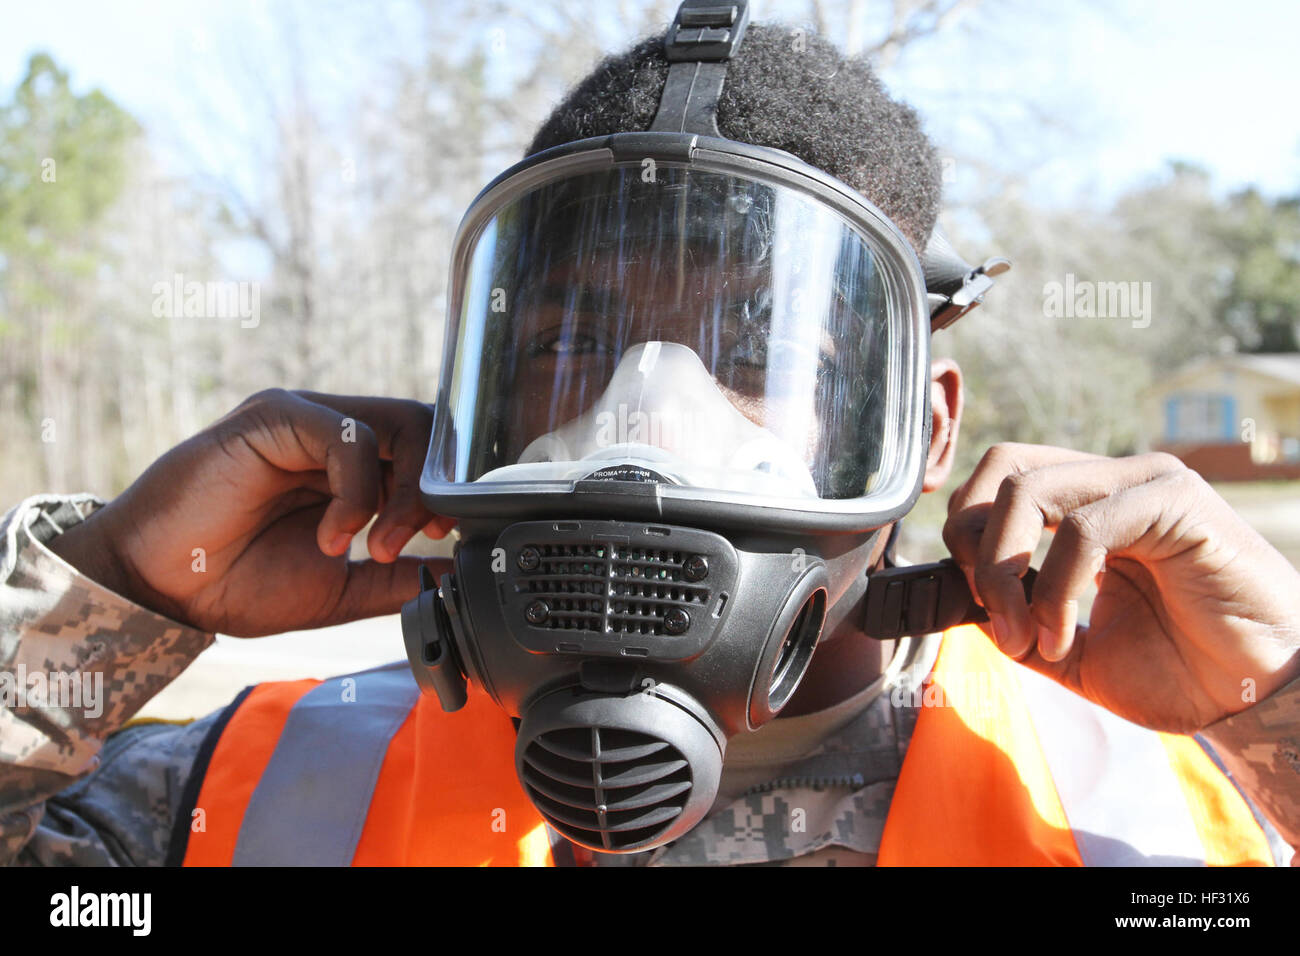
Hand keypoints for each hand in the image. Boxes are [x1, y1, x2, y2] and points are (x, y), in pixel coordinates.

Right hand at [50, 389, 454, 635]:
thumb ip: (398, 579)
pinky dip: (358, 491)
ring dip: (404, 492)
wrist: (161, 590)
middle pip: (424, 431)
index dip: (447, 490)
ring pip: (398, 425)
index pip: (427, 451)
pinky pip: (349, 435)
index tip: (443, 536)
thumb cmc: (237, 584)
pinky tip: (334, 536)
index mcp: (348, 468)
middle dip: (434, 490)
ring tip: (378, 546)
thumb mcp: (341, 588)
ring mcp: (305, 421)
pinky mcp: (277, 417)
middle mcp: (331, 434)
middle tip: (420, 539)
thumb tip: (453, 579)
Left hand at [943, 443, 1299, 732]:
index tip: (977, 608)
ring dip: (1003, 572)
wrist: (1255, 700)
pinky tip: (1062, 635)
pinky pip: (1084, 528)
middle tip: (994, 616)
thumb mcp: (1070, 650)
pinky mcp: (1177, 502)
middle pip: (1004, 468)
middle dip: (973, 545)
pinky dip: (1054, 588)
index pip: (999, 479)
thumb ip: (1016, 617)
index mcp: (1087, 505)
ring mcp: (1146, 484)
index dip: (966, 536)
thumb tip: (960, 600)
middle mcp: (1113, 482)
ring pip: (1029, 490)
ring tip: (1026, 636)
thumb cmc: (1179, 671)